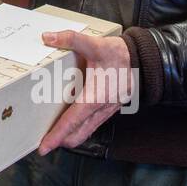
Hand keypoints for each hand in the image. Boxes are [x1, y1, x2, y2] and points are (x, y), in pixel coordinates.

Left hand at [37, 31, 131, 155]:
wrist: (144, 60)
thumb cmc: (121, 55)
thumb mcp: (96, 44)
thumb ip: (71, 39)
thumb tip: (48, 37)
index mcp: (95, 98)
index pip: (71, 123)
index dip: (55, 136)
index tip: (43, 148)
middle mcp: (101, 109)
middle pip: (77, 134)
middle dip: (60, 140)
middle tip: (42, 141)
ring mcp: (106, 111)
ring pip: (86, 131)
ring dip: (70, 136)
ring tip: (54, 135)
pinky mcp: (109, 108)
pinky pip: (93, 124)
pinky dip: (80, 128)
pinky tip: (72, 122)